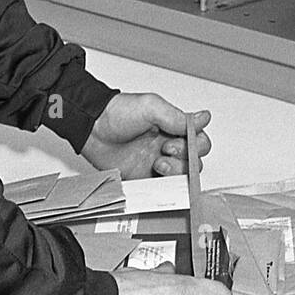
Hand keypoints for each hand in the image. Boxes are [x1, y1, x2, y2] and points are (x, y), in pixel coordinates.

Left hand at [81, 93, 210, 179]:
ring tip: (158, 162)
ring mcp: (157, 163)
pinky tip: (154, 174)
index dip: (197, 143)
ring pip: (182, 176)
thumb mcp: (151, 106)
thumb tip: (203, 119)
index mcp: (172, 127)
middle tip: (167, 149)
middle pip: (194, 160)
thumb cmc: (117, 113)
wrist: (92, 128)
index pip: (199, 140)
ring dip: (175, 171)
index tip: (186, 138)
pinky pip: (163, 188)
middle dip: (186, 157)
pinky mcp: (145, 178)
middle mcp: (167, 146)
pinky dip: (164, 185)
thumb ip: (177, 117)